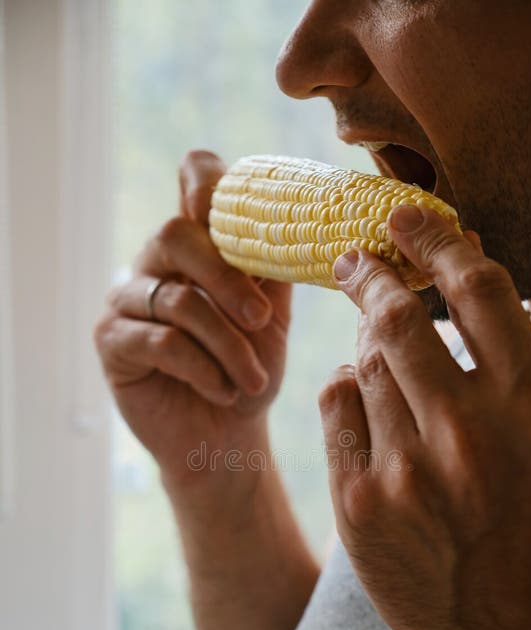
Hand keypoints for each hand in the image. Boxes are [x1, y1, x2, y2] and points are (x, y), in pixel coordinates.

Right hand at [94, 150, 291, 492]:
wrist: (227, 437)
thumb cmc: (250, 371)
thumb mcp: (272, 317)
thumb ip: (274, 267)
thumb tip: (304, 224)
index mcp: (199, 243)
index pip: (193, 177)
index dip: (209, 181)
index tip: (234, 213)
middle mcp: (156, 261)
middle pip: (176, 234)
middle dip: (227, 280)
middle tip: (263, 321)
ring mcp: (127, 298)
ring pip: (177, 300)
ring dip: (227, 345)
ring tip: (253, 380)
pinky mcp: (112, 340)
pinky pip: (161, 341)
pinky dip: (203, 369)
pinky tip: (223, 391)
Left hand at [320, 203, 530, 629]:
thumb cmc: (529, 530)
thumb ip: (506, 367)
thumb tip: (449, 286)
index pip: (479, 289)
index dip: (437, 240)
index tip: (406, 220)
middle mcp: (472, 433)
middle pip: (399, 316)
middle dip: (370, 277)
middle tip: (352, 261)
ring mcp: (410, 471)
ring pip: (363, 361)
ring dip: (366, 349)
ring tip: (379, 362)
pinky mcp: (361, 504)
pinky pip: (335, 406)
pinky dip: (345, 393)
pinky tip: (363, 408)